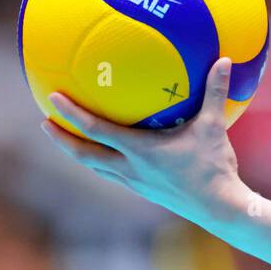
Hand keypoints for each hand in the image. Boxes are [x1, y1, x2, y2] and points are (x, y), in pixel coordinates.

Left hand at [40, 57, 251, 226]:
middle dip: (62, 138)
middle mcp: (131, 168)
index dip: (72, 115)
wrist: (219, 208)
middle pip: (84, 154)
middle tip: (45, 123)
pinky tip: (108, 154)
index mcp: (140, 151)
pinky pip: (114, 173)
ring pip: (97, 166)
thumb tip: (224, 61)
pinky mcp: (144, 190)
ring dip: (78, 152)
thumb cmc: (215, 167)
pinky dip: (102, 161)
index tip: (53, 99)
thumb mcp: (214, 126)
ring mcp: (135, 182)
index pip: (96, 130)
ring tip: (67, 138)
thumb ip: (215, 92)